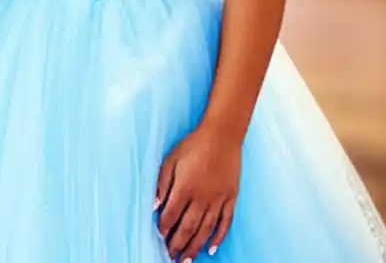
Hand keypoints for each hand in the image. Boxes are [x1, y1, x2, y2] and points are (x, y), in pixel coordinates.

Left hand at [155, 126, 240, 260]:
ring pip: (206, 230)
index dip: (164, 229)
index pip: (171, 216)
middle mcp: (202, 197)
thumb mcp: (170, 160)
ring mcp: (219, 199)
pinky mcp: (231, 198)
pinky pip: (225, 222)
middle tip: (171, 258)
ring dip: (195, 246)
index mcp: (185, 187)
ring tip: (188, 260)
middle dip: (178, 245)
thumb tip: (154, 207)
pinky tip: (211, 248)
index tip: (158, 239)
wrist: (222, 135)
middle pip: (188, 227)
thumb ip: (161, 184)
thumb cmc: (193, 145)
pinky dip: (218, 237)